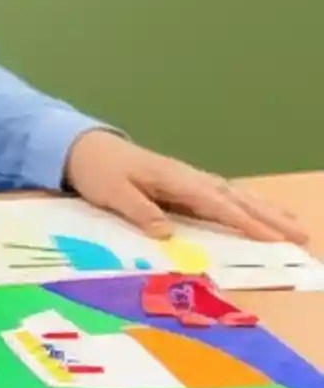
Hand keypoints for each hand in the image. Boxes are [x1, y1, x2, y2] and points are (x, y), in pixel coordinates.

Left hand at [62, 130, 308, 244]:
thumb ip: (139, 211)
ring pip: (235, 196)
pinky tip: (258, 213)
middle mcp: (188, 178)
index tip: (272, 238)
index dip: (245, 222)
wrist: (86, 148)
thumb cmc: (99, 171)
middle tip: (302, 236)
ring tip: (293, 226)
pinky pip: (222, 196)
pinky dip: (245, 205)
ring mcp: (188, 180)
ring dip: (264, 211)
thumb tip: (168, 232)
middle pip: (236, 198)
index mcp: (174, 179)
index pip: (216, 203)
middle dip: (269, 218)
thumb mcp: (112, 193)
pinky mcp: (183, 185)